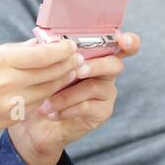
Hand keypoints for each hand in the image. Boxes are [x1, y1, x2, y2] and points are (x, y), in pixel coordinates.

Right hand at [0, 37, 83, 164]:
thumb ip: (9, 52)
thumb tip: (36, 44)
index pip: (41, 53)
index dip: (60, 48)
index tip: (68, 43)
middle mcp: (7, 82)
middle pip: (51, 70)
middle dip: (68, 61)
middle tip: (77, 54)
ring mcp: (12, 102)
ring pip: (50, 87)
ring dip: (64, 77)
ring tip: (72, 67)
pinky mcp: (14, 117)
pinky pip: (40, 101)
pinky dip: (50, 91)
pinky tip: (55, 84)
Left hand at [8, 32, 140, 164]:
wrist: (35, 123)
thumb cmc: (41, 88)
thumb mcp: (42, 66)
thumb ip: (50, 50)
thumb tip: (49, 41)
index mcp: (95, 54)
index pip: (121, 44)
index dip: (129, 42)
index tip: (123, 41)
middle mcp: (106, 72)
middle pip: (114, 65)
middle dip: (96, 66)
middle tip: (77, 71)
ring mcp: (106, 92)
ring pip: (95, 87)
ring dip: (67, 94)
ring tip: (46, 102)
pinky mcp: (102, 112)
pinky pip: (87, 107)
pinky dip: (66, 109)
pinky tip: (51, 112)